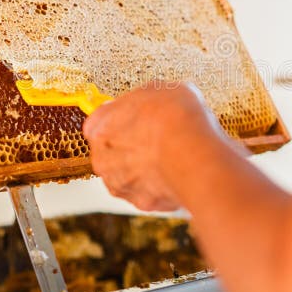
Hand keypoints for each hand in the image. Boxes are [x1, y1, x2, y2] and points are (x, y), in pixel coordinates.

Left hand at [83, 81, 225, 210]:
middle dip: (132, 146)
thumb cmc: (175, 118)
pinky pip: (150, 192)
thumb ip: (147, 99)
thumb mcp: (162, 89)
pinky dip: (161, 186)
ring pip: (130, 175)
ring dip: (145, 169)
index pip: (98, 123)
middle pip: (113, 151)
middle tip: (158, 138)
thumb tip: (156, 100)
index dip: (121, 119)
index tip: (135, 119)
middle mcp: (103, 157)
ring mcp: (120, 183)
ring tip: (173, 157)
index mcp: (100, 125)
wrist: (193, 154)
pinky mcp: (142, 202)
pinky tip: (179, 173)